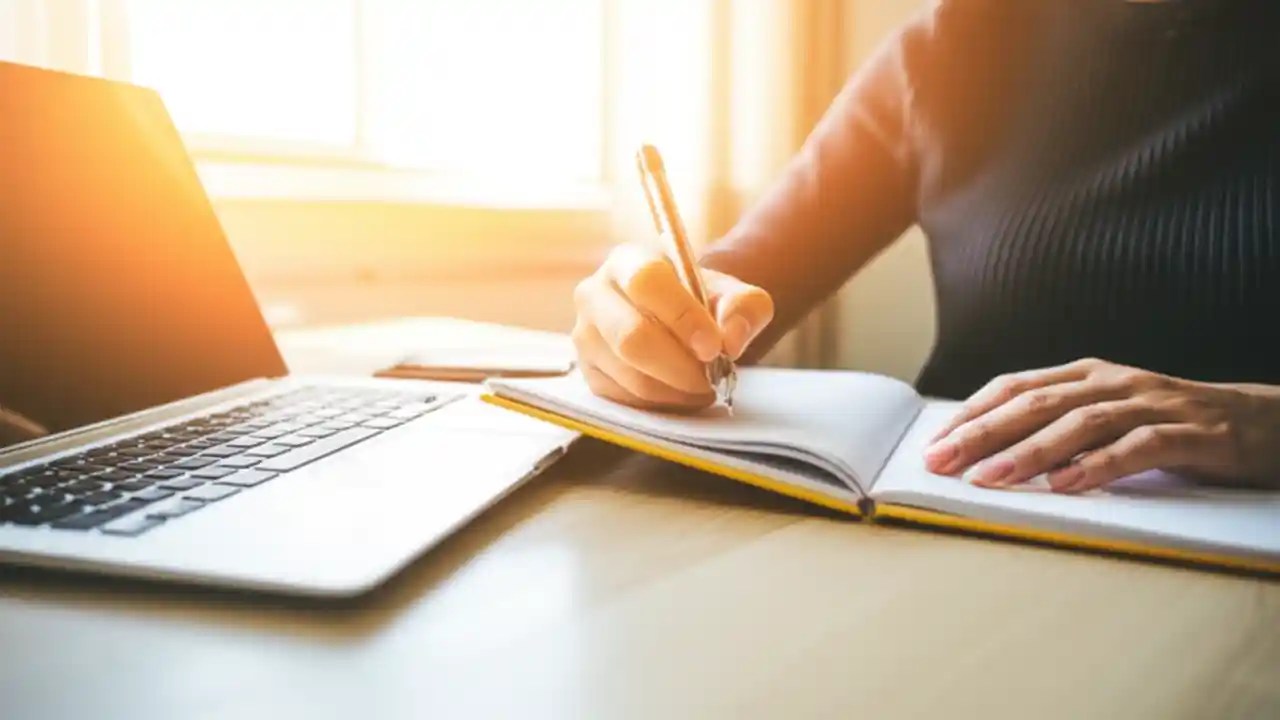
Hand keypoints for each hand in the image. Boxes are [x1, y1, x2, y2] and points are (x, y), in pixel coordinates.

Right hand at [572, 244, 773, 410]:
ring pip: (630, 376)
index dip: (681, 317)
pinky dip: (660, 404)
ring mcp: (584, 336)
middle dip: (679, 366)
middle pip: (631, 337)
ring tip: (702, 387)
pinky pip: (624, 399)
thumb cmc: (701, 302)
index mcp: (627, 261)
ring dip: (675, 391)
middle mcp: (594, 294)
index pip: (646, 282)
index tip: (713, 347)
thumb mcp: (734, 295)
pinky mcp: (588, 372)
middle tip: (711, 376)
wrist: (676, 320)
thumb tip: (729, 339)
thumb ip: (744, 308)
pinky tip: (680, 394)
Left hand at [923, 358, 1279, 492]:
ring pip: (1080, 423)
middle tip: (942, 462)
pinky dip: (1098, 466)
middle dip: (983, 432)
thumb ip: (1060, 427)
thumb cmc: (1173, 426)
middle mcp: (1114, 382)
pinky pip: (1138, 448)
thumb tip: (990, 454)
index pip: (1016, 386)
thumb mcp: (1110, 417)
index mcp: (1088, 374)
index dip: (972, 413)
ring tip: (990, 478)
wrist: (1266, 424)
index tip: (933, 444)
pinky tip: (1065, 486)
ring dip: (1029, 452)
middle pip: (1036, 402)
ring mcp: (1153, 405)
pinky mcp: (1190, 435)